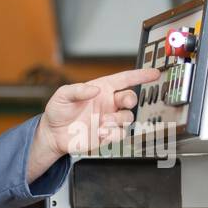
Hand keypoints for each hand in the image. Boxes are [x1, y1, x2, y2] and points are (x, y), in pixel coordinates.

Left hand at [29, 67, 160, 176]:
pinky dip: (112, 134)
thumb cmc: (58, 111)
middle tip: (123, 102)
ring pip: (128, 117)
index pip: (125, 79)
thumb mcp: (63, 95)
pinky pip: (120, 134)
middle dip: (131, 99)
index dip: (140, 75)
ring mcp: (109, 119)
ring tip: (101, 122)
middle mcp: (108, 103)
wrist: (53, 135)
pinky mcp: (107, 134)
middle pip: (130, 98)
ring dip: (117, 119)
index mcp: (102, 89)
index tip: (154, 73)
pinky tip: (100, 133)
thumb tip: (94, 89)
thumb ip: (77, 90)